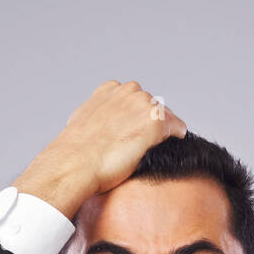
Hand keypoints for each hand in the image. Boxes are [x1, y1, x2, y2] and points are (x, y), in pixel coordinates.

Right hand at [12, 80, 186, 219]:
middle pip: (151, 103)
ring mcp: (142, 106)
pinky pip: (175, 125)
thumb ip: (96, 118)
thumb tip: (100, 130)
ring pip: (164, 113)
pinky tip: (179, 138)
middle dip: (152, 119)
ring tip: (164, 141)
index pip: (133, 96)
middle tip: (152, 138)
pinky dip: (178, 131)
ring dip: (165, 126)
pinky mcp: (153, 124)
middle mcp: (128, 92)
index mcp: (109, 90)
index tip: (137, 126)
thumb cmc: (74, 152)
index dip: (137, 113)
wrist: (75, 163)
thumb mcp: (82, 123)